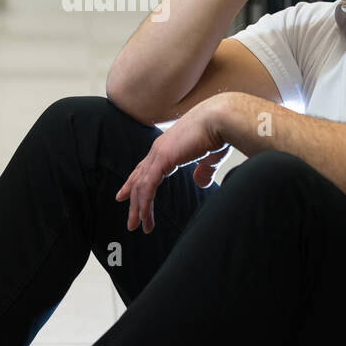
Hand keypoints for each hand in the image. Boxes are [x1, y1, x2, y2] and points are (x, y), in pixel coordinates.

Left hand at [116, 98, 231, 232]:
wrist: (221, 119)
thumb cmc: (219, 133)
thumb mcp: (209, 158)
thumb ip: (203, 170)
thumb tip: (200, 182)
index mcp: (168, 147)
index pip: (145, 168)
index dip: (134, 182)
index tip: (124, 195)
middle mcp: (159, 149)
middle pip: (139, 178)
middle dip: (133, 200)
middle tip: (132, 221)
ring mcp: (159, 153)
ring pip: (140, 185)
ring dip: (138, 208)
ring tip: (138, 226)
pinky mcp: (163, 158)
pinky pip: (148, 185)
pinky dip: (144, 202)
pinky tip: (144, 216)